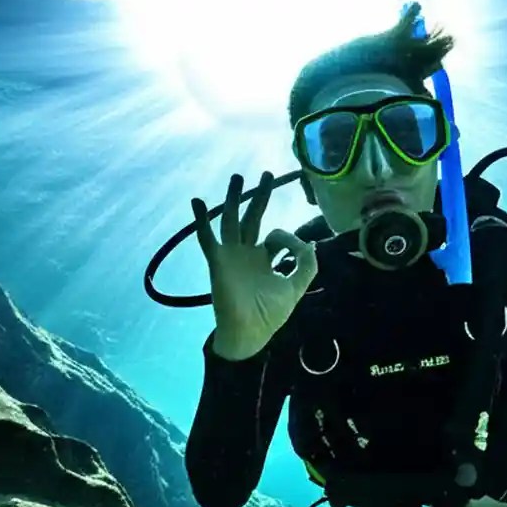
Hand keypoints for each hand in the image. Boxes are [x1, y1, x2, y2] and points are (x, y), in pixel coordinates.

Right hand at [194, 172, 318, 360]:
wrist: (249, 332)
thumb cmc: (270, 314)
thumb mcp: (295, 288)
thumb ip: (306, 266)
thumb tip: (309, 243)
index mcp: (265, 259)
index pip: (276, 236)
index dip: (290, 239)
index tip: (299, 250)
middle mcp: (247, 253)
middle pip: (253, 217)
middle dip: (260, 196)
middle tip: (267, 174)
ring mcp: (231, 255)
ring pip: (231, 220)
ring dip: (234, 199)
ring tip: (237, 178)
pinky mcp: (218, 261)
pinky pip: (207, 238)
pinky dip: (202, 220)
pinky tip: (198, 202)